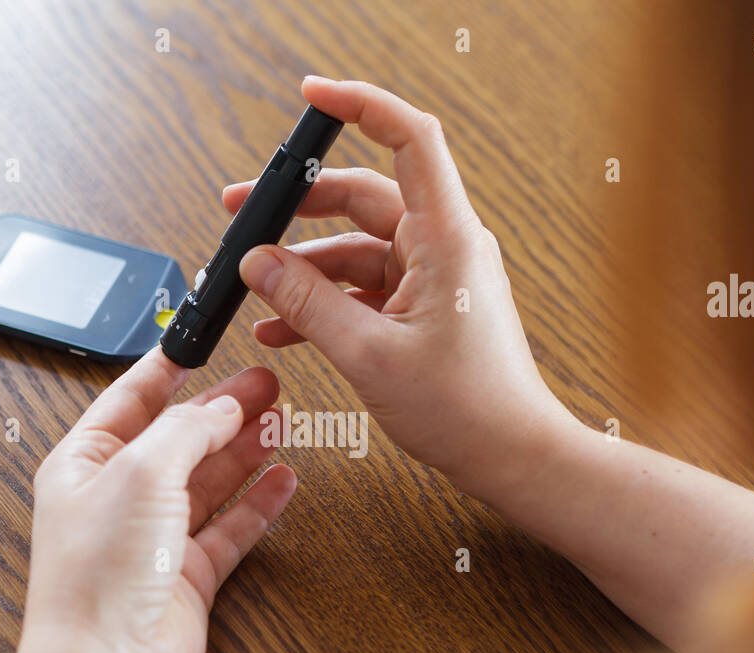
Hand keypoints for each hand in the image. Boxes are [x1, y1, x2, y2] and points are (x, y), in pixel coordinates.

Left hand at [18, 348, 296, 652]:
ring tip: (282, 422)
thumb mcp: (141, 472)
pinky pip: (230, 529)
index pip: (129, 402)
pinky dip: (258, 504)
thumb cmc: (96, 575)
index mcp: (84, 464)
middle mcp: (117, 499)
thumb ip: (186, 431)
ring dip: (245, 451)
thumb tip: (221, 406)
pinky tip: (282, 479)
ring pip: (209, 482)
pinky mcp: (187, 577)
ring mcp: (154, 539)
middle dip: (222, 411)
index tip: (199, 345)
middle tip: (267, 386)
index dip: (165, 371)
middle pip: (178, 440)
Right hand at [228, 76, 580, 507]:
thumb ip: (307, 304)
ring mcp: (435, 277)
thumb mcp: (368, 354)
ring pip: (356, 250)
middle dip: (298, 207)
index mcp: (444, 239)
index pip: (408, 140)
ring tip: (250, 288)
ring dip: (303, 269)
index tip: (311, 97)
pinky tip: (282, 327)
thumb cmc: (465, 408)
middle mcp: (443, 246)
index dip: (360, 106)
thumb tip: (257, 265)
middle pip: (363, 198)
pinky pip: (366, 288)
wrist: (511, 455)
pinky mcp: (426, 307)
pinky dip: (325, 301)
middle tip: (242, 213)